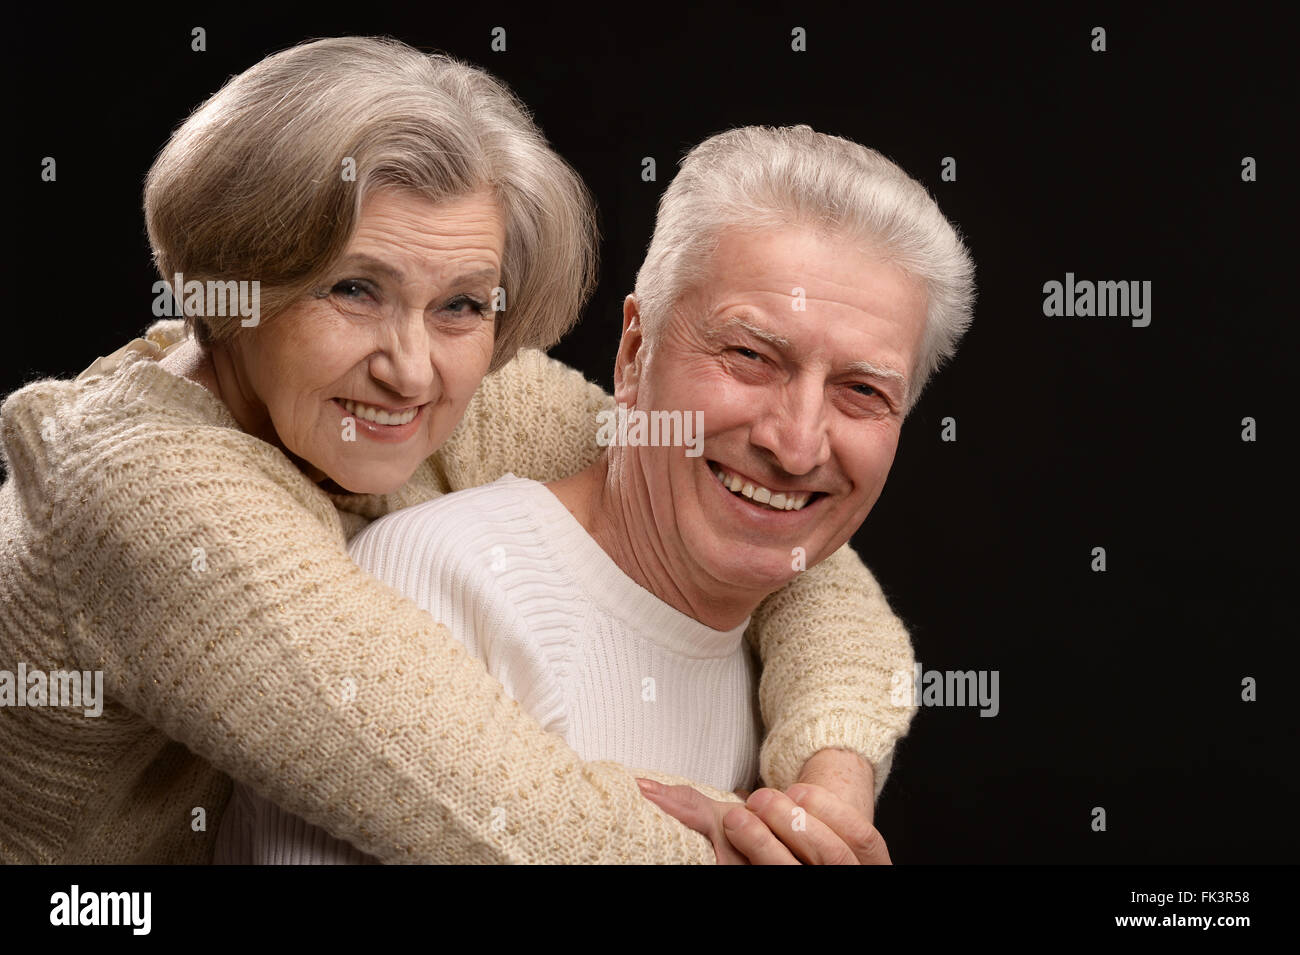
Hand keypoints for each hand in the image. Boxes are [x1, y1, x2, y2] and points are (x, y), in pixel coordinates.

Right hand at [636, 778, 890, 864]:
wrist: (812, 823)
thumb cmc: (763, 831)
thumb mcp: (725, 824)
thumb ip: (690, 808)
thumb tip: (647, 789)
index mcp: (762, 887)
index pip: (753, 878)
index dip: (751, 854)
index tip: (729, 821)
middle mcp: (805, 892)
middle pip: (791, 877)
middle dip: (765, 843)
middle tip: (741, 813)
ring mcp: (842, 878)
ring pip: (829, 858)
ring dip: (795, 823)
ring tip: (766, 799)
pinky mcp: (871, 860)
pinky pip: (859, 837)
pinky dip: (830, 811)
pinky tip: (803, 795)